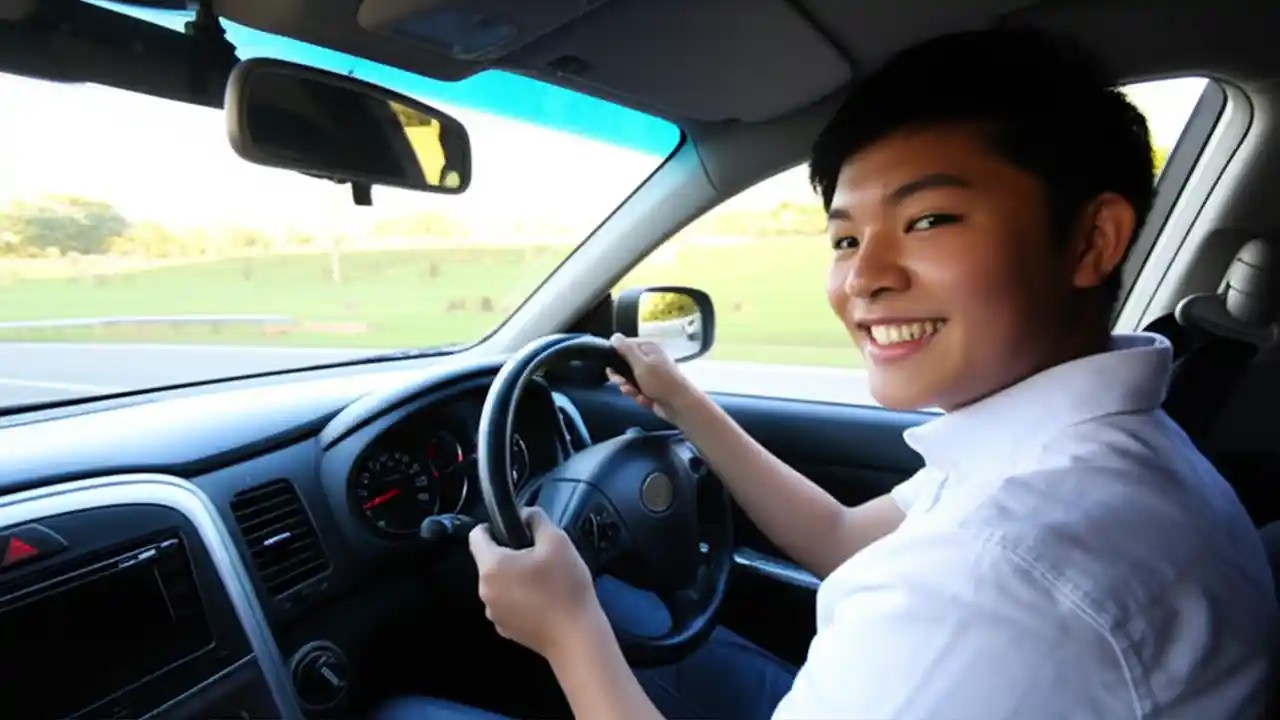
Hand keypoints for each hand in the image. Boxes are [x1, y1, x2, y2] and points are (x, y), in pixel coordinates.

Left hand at [468, 506, 604, 660]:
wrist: (576, 637)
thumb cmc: (566, 586)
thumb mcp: (557, 541)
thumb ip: (536, 519)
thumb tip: (525, 514)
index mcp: (492, 566)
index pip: (476, 536)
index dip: (493, 527)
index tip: (514, 529)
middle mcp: (485, 591)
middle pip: (490, 561)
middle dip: (511, 554)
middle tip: (540, 556)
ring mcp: (494, 613)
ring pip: (500, 583)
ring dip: (515, 577)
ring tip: (545, 580)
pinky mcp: (505, 630)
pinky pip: (508, 604)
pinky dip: (520, 599)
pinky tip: (543, 601)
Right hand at [606, 333, 702, 422]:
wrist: (679, 405)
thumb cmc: (661, 382)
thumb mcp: (641, 364)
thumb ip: (626, 350)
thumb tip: (614, 336)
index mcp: (647, 349)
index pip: (624, 346)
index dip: (616, 357)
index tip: (611, 367)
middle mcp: (648, 360)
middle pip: (624, 365)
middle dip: (621, 377)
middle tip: (623, 383)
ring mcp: (649, 376)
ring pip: (628, 381)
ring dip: (630, 389)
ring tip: (637, 394)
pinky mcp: (650, 390)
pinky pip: (636, 392)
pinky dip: (639, 397)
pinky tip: (645, 400)